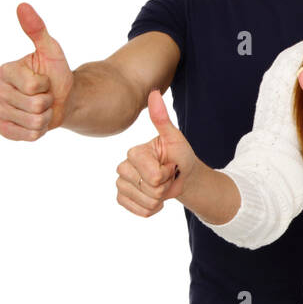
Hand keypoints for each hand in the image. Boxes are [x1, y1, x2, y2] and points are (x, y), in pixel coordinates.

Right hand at [0, 3, 74, 140]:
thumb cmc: (57, 73)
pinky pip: (27, 136)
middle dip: (49, 102)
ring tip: (43, 108)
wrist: (63, 100)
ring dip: (46, 117)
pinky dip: (39, 131)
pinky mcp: (3, 129)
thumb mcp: (51, 50)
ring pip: (33, 122)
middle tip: (46, 96)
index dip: (47, 84)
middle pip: (35, 104)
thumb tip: (22, 5)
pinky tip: (37, 122)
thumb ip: (37, 29)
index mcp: (5, 71)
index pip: (34, 85)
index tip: (45, 80)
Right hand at [115, 90, 196, 216]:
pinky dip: (153, 209)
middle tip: (167, 175)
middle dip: (166, 186)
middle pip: (151, 189)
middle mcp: (123, 167)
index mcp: (134, 152)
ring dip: (161, 198)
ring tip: (162, 186)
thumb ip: (162, 119)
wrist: (181, 176)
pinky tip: (155, 198)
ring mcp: (121, 183)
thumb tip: (154, 92)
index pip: (154, 175)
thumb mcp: (175, 138)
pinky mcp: (122, 198)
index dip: (168, 173)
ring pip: (146, 202)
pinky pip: (139, 211)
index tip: (170, 164)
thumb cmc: (180, 155)